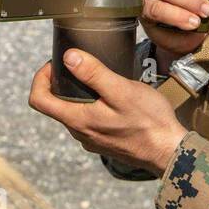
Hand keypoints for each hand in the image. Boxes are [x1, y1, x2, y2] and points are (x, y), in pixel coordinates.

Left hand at [29, 50, 186, 172]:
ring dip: (77, 93)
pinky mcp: (104, 142)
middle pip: (54, 105)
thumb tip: (67, 57)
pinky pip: (87, 121)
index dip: (40, 77)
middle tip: (79, 63)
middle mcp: (79, 133)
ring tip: (97, 77)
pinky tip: (111, 97)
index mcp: (78, 120)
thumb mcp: (122, 91)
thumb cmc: (149, 121)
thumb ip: (94, 74)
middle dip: (60, 81)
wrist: (170, 151)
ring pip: (72, 112)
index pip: (38, 100)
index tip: (55, 62)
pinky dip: (91, 105)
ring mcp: (91, 139)